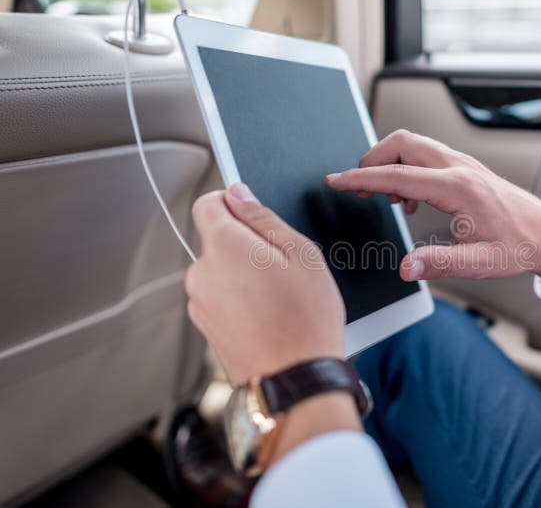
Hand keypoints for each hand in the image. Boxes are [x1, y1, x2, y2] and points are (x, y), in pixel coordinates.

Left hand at [185, 183, 344, 384]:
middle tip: (283, 267)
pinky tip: (269, 316)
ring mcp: (200, 303)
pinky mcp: (205, 327)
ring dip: (243, 275)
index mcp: (223, 246)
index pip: (207, 203)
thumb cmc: (305, 320)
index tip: (254, 216)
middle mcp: (202, 273)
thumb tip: (238, 194)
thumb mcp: (300, 254)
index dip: (232, 203)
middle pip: (217, 240)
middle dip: (245, 245)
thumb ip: (262, 217)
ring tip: (279, 298)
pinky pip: (221, 298)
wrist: (295, 380)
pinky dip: (240, 301)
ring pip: (221, 271)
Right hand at [326, 130, 540, 289]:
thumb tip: (406, 268)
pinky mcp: (464, 167)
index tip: (337, 180)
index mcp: (459, 188)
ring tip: (386, 198)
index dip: (362, 177)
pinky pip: (425, 154)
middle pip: (402, 143)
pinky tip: (410, 198)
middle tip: (357, 187)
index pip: (398, 175)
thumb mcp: (480, 262)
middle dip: (372, 160)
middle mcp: (459, 167)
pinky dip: (406, 167)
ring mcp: (462, 163)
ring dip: (390, 162)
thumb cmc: (519, 245)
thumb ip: (440, 263)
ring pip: (413, 144)